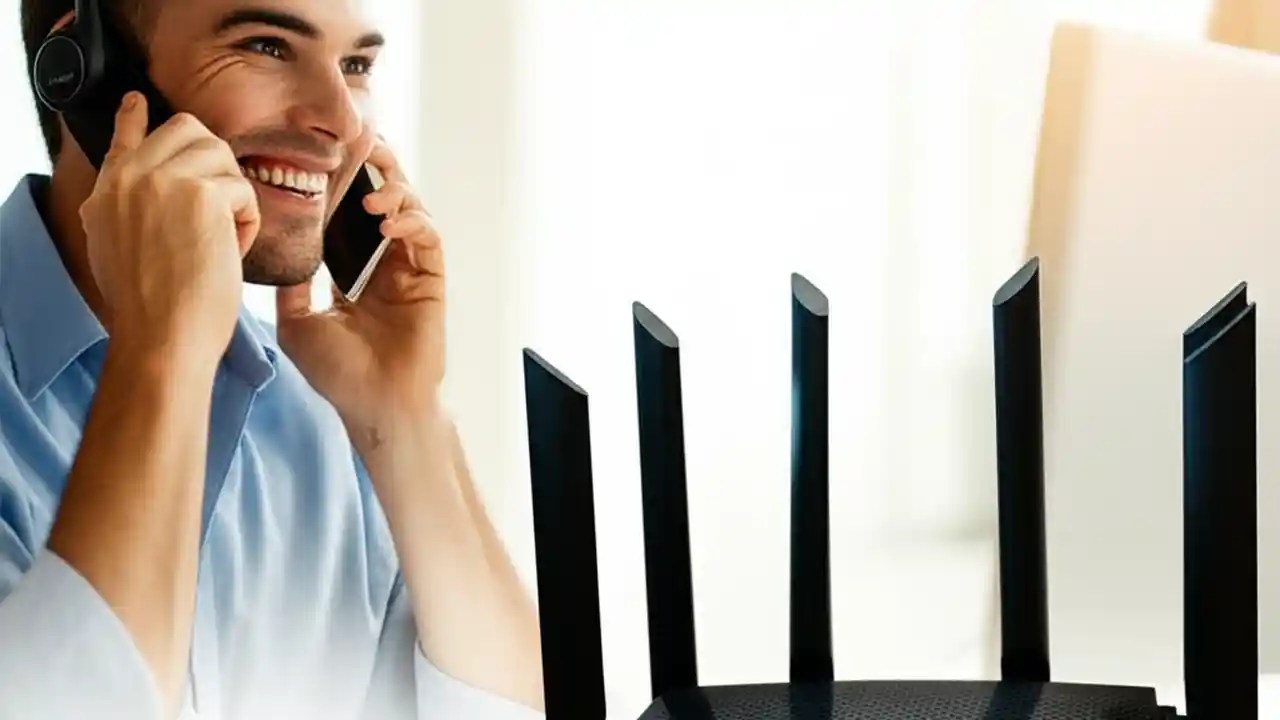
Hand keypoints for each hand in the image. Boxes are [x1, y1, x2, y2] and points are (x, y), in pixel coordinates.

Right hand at [80, 91, 259, 368]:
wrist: (162, 336)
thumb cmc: (153, 310)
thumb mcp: (117, 249)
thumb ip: (130, 211)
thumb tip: (153, 194)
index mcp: (107, 192)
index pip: (123, 137)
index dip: (135, 118)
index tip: (137, 102)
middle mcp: (130, 177)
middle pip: (187, 130)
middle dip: (216, 163)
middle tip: (223, 205)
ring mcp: (163, 180)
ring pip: (221, 155)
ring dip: (234, 196)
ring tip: (223, 237)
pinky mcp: (201, 193)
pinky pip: (243, 190)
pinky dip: (247, 222)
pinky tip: (230, 250)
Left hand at [276, 139, 444, 431]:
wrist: (374, 406)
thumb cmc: (339, 374)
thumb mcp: (296, 321)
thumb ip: (289, 284)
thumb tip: (270, 249)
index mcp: (355, 272)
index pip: (351, 214)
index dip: (344, 182)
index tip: (326, 155)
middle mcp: (385, 265)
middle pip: (386, 200)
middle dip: (377, 168)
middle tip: (361, 144)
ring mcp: (411, 271)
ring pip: (411, 210)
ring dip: (394, 193)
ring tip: (372, 195)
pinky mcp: (432, 280)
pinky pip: (428, 238)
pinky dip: (411, 222)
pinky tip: (387, 223)